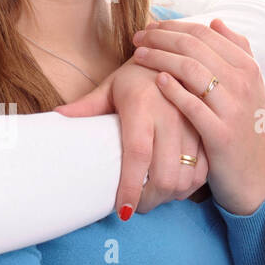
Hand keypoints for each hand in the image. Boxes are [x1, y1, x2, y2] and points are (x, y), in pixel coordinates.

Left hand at [55, 58, 209, 215]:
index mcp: (142, 106)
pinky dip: (188, 187)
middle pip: (166, 174)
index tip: (122, 210)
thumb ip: (86, 106)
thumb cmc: (136, 75)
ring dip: (168, 197)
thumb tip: (56, 117)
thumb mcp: (110, 86)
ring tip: (152, 198)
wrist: (176, 54)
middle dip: (149, 200)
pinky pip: (203, 171)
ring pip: (186, 178)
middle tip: (135, 207)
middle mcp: (172, 115)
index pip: (137, 154)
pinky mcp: (208, 131)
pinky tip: (173, 188)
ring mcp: (194, 124)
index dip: (130, 187)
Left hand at [130, 17, 264, 214]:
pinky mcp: (221, 134)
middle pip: (195, 46)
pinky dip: (173, 90)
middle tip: (138, 37)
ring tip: (138, 55)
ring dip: (160, 57)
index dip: (173, 26)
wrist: (260, 175)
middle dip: (161, 37)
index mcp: (248, 67)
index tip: (151, 27)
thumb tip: (216, 21)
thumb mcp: (251, 87)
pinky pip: (192, 106)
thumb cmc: (247, 127)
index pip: (205, 33)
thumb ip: (237, 52)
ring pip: (192, 69)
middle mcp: (243, 83)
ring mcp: (233, 108)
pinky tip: (156, 81)